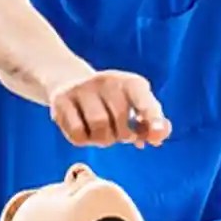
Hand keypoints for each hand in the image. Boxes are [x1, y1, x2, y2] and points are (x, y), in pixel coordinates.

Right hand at [46, 69, 170, 147]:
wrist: (70, 81)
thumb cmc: (112, 101)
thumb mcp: (134, 106)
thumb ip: (151, 122)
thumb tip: (159, 137)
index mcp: (129, 82)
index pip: (142, 97)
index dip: (151, 115)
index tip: (156, 132)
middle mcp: (106, 80)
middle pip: (120, 118)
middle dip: (123, 135)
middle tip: (120, 134)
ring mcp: (82, 89)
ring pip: (98, 125)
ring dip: (103, 140)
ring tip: (103, 134)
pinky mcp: (61, 101)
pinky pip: (77, 133)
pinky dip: (84, 140)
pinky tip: (86, 132)